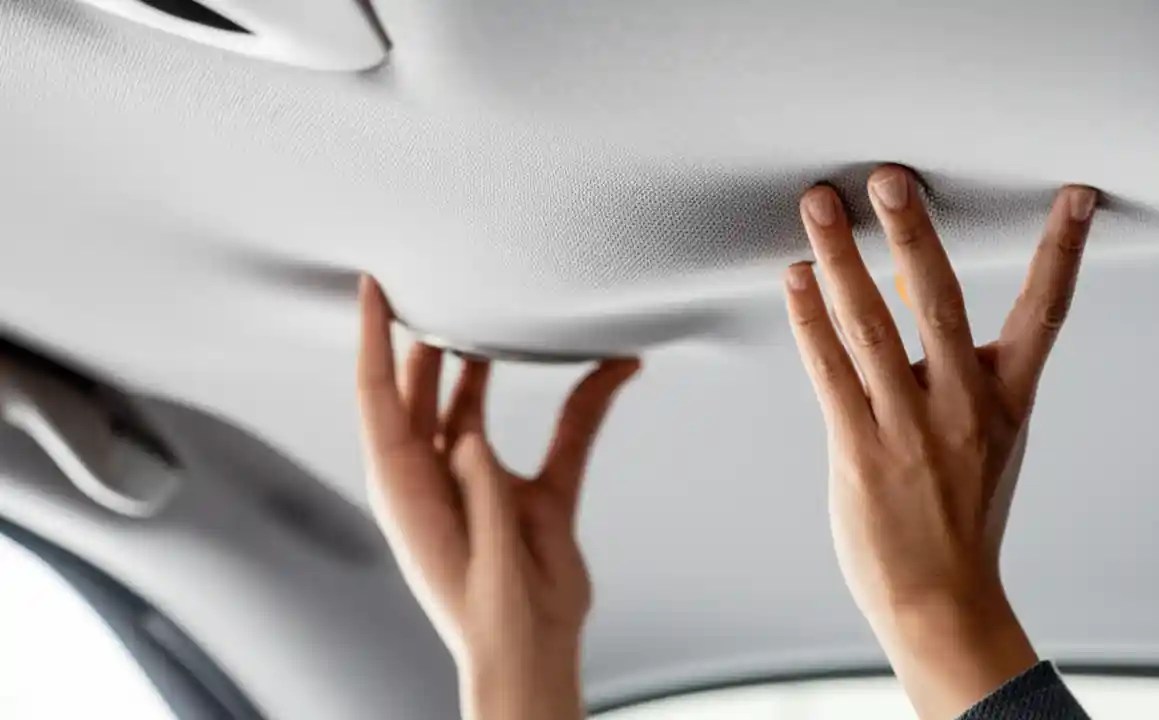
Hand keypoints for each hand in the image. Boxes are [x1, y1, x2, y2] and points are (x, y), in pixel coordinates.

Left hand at [356, 277, 639, 719]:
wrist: (534, 655)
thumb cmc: (493, 620)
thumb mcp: (481, 557)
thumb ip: (476, 492)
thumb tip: (466, 434)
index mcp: (405, 488)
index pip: (379, 397)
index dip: (373, 337)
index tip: (373, 286)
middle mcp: (437, 473)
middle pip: (421, 386)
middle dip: (424, 334)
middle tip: (437, 278)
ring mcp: (483, 479)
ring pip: (476, 401)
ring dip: (486, 358)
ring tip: (497, 307)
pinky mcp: (532, 490)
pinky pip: (560, 434)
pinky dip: (587, 401)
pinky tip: (613, 370)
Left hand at [785, 166, 1095, 719]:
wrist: (941, 599)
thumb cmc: (960, 514)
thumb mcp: (983, 436)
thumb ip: (955, 364)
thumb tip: (913, 286)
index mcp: (1006, 402)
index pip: (1047, 316)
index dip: (1063, 254)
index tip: (1075, 198)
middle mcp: (963, 408)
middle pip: (943, 303)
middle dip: (915, 234)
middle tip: (889, 178)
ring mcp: (910, 429)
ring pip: (873, 329)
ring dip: (842, 262)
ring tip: (820, 209)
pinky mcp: (860, 451)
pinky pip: (830, 373)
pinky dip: (810, 322)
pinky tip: (795, 280)